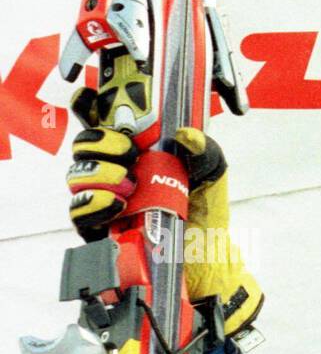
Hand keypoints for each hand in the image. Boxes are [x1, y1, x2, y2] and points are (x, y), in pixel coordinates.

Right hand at [64, 87, 263, 332]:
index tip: (88, 97)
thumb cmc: (205, 211)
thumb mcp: (211, 175)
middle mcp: (114, 172)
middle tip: (129, 153)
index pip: (99, 121)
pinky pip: (79, 212)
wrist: (207, 256)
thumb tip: (186, 135)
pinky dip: (94, 204)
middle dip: (100, 143)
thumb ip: (203, 150)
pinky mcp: (99, 229)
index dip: (86, 105)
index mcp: (135, 152)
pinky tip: (117, 204)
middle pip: (83, 146)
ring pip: (76, 176)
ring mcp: (103, 200)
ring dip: (100, 174)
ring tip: (130, 186)